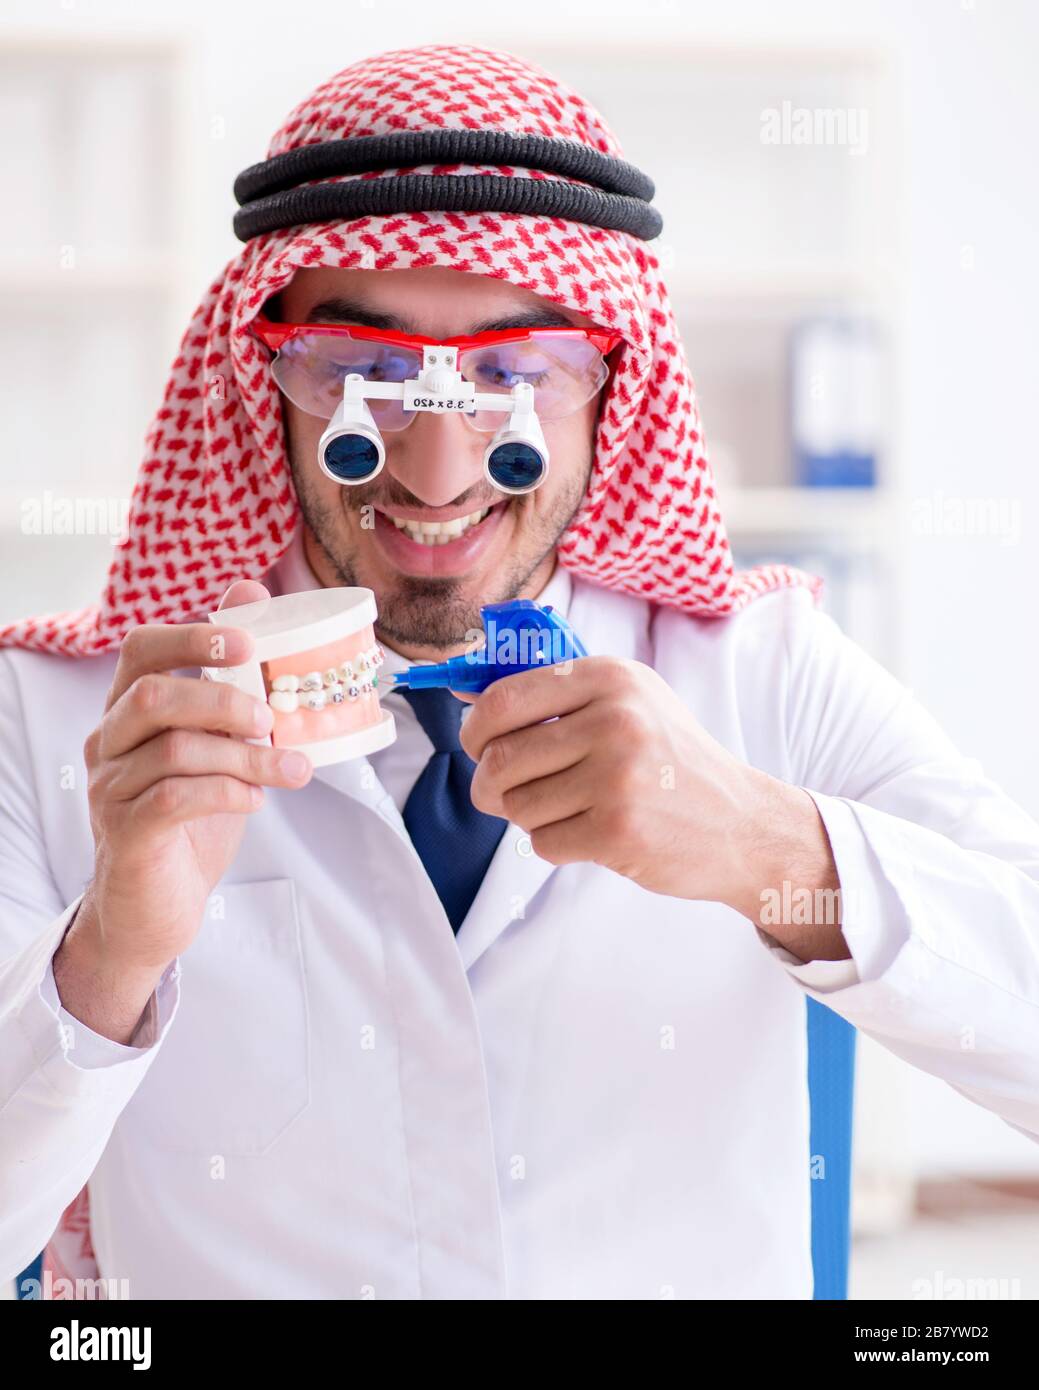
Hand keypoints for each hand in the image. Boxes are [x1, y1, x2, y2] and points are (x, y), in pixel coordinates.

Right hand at [55, 581, 313, 1039]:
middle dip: (223, 699)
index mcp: (128, 712)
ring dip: (247, 756)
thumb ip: (231, 686)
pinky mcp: (125, 832)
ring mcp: (110, 788)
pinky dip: (228, 792)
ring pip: (176, 750)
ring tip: (291, 769)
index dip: (193, 637)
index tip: (250, 643)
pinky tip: (256, 800)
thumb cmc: (191, 818)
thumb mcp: (218, 748)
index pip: (140, 649)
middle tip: (272, 719)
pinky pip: (175, 797)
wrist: (156, 907)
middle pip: (155, 694)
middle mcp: (108, 742)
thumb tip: (255, 599)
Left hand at [458, 657, 844, 955]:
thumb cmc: (670, 761)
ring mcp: (619, 776)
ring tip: (568, 810)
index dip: (476, 731)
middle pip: (499, 758)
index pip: (503, 699)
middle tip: (508, 793)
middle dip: (491, 784)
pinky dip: (555, 844)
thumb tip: (465, 696)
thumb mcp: (627, 703)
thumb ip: (552, 695)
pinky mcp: (619, 830)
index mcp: (609, 678)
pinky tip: (590, 832)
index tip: (479, 747)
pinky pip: (543, 842)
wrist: (741, 823)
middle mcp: (615, 720)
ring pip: (516, 805)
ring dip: (528, 817)